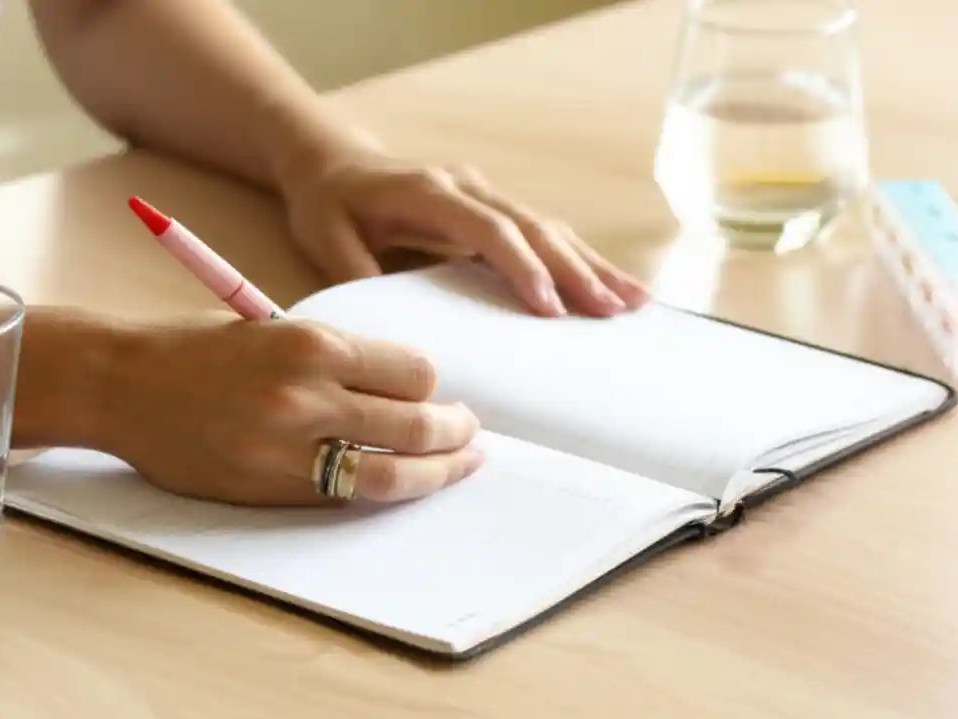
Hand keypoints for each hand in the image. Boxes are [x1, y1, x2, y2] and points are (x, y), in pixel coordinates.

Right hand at [66, 313, 483, 505]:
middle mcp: (306, 396)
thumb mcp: (274, 332)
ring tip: (456, 467)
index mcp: (312, 343)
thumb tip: (402, 391)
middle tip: (469, 436)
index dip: (434, 387)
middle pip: (415, 425)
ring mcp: (286, 449)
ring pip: (389, 473)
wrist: (121, 384)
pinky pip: (339, 496)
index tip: (436, 394)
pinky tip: (386, 483)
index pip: (414, 372)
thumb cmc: (196, 349)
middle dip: (455, 434)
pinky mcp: (266, 487)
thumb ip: (337, 361)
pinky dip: (370, 490)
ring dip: (434, 474)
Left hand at [276, 145, 648, 317]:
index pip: (487, 230)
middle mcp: (466, 186)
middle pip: (531, 227)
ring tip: (633, 302)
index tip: (549, 307)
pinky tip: (609, 285)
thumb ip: (356, 272)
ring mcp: (484, 192)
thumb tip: (390, 316)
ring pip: (547, 227)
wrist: (332, 163)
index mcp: (428, 191)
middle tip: (612, 311)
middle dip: (575, 271)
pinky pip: (541, 233)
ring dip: (591, 265)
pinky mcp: (492, 206)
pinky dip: (578, 259)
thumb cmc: (329, 205)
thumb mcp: (324, 238)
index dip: (521, 267)